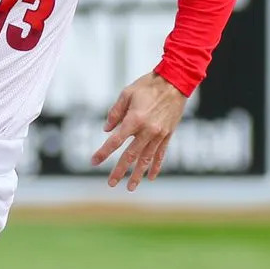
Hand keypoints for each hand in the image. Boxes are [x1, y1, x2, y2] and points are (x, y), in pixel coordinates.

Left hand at [91, 72, 187, 190]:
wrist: (175, 81)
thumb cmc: (148, 85)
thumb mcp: (127, 93)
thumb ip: (115, 113)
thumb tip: (107, 130)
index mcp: (135, 119)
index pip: (115, 141)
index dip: (103, 153)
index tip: (94, 161)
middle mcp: (147, 130)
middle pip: (130, 156)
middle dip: (119, 171)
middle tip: (111, 184)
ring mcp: (159, 134)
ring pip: (146, 159)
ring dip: (137, 174)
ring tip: (130, 187)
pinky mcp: (168, 135)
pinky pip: (161, 154)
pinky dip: (155, 166)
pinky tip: (150, 177)